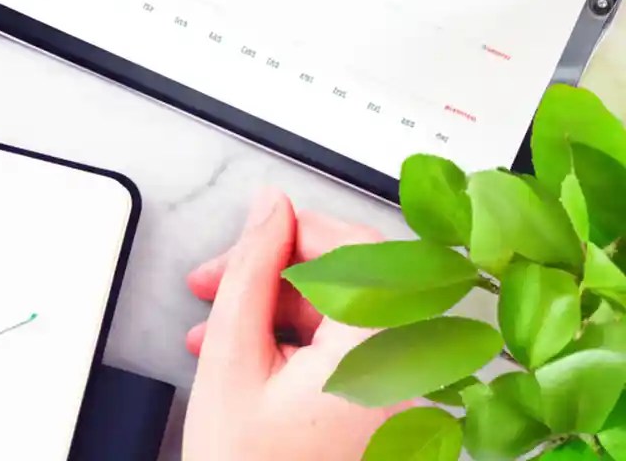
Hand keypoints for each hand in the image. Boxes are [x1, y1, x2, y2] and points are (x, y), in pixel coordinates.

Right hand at [182, 189, 402, 460]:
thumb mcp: (231, 362)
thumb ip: (250, 271)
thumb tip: (268, 209)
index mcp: (381, 353)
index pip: (351, 247)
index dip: (289, 231)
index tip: (244, 236)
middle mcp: (412, 373)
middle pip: (348, 280)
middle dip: (272, 276)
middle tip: (214, 284)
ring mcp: (409, 398)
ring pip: (345, 316)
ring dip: (279, 312)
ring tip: (216, 333)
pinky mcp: (395, 415)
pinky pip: (354, 353)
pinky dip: (303, 346)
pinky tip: (252, 359)